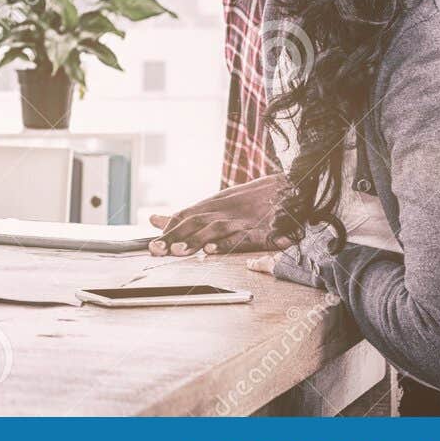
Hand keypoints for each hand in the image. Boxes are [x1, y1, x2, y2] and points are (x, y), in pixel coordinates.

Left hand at [147, 173, 293, 255]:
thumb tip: (153, 219)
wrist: (289, 189)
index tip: (150, 245)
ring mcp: (241, 220)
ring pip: (214, 229)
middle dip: (174, 237)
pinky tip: (213, 250)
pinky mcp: (260, 230)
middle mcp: (223, 211)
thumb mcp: (214, 204)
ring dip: (195, 240)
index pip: (184, 216)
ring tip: (178, 251)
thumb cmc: (249, 199)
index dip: (167, 230)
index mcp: (212, 205)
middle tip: (155, 250)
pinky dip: (227, 243)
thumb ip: (185, 215)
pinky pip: (242, 237)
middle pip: (194, 223)